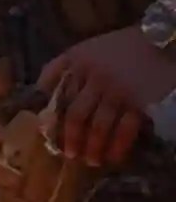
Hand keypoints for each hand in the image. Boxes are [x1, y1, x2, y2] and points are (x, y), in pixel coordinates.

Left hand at [37, 25, 175, 165]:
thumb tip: (40, 93)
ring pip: (97, 126)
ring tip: (90, 160)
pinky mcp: (138, 101)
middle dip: (70, 138)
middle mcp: (92, 76)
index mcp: (76, 62)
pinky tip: (113, 157)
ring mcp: (116, 90)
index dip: (49, 114)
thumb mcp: (85, 49)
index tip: (46, 132)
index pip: (54, 92)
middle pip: (74, 115)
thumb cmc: (120, 47)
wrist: (161, 40)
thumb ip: (61, 67)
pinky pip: (124, 130)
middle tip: (69, 154)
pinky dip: (118, 146)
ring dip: (92, 147)